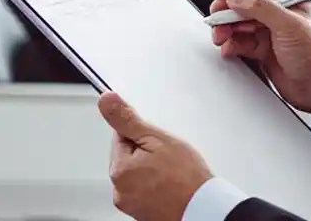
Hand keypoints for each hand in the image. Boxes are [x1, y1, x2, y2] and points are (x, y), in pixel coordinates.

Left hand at [98, 92, 211, 220]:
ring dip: (151, 169)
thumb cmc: (186, 179)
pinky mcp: (142, 213)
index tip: (158, 140)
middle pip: (128, 157)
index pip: (121, 137)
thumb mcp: (158, 140)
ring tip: (172, 172)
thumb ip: (128, 121)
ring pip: (137, 174)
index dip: (142, 134)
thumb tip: (106, 101)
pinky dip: (156, 185)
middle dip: (147, 152)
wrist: (204, 208)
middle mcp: (119, 191)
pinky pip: (145, 190)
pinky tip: (172, 184)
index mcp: (119, 170)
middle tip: (168, 157)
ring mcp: (130, 204)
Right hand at [210, 0, 310, 113]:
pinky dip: (230, 44)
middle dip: (228, 11)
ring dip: (226, 28)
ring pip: (237, 21)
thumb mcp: (289, 25)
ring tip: (221, 38)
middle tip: (218, 22)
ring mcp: (268, 28)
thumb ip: (261, 7)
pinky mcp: (261, 47)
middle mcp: (277, 9)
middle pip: (242, 0)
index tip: (228, 1)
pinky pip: (239, 40)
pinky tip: (229, 49)